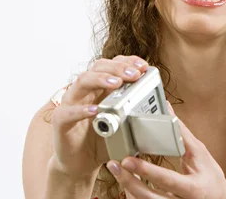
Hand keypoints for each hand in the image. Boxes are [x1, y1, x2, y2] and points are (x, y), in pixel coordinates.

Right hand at [50, 55, 149, 177]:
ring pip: (83, 81)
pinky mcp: (61, 121)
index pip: (113, 64)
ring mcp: (72, 103)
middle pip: (98, 67)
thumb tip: (164, 107)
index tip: (143, 66)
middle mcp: (86, 90)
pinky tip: (95, 110)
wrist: (82, 164)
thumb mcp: (125, 124)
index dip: (128, 61)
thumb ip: (138, 112)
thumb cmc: (103, 140)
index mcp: (102, 87)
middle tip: (133, 74)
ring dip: (101, 79)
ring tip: (116, 84)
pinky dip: (81, 110)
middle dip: (118, 67)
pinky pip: (68, 112)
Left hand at [106, 102, 225, 198]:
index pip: (167, 179)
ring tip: (117, 171)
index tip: (127, 160)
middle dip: (129, 181)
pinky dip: (134, 193)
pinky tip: (128, 182)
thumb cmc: (210, 177)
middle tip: (115, 165)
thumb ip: (182, 134)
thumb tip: (168, 110)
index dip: (146, 170)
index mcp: (192, 188)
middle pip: (149, 197)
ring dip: (128, 187)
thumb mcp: (200, 154)